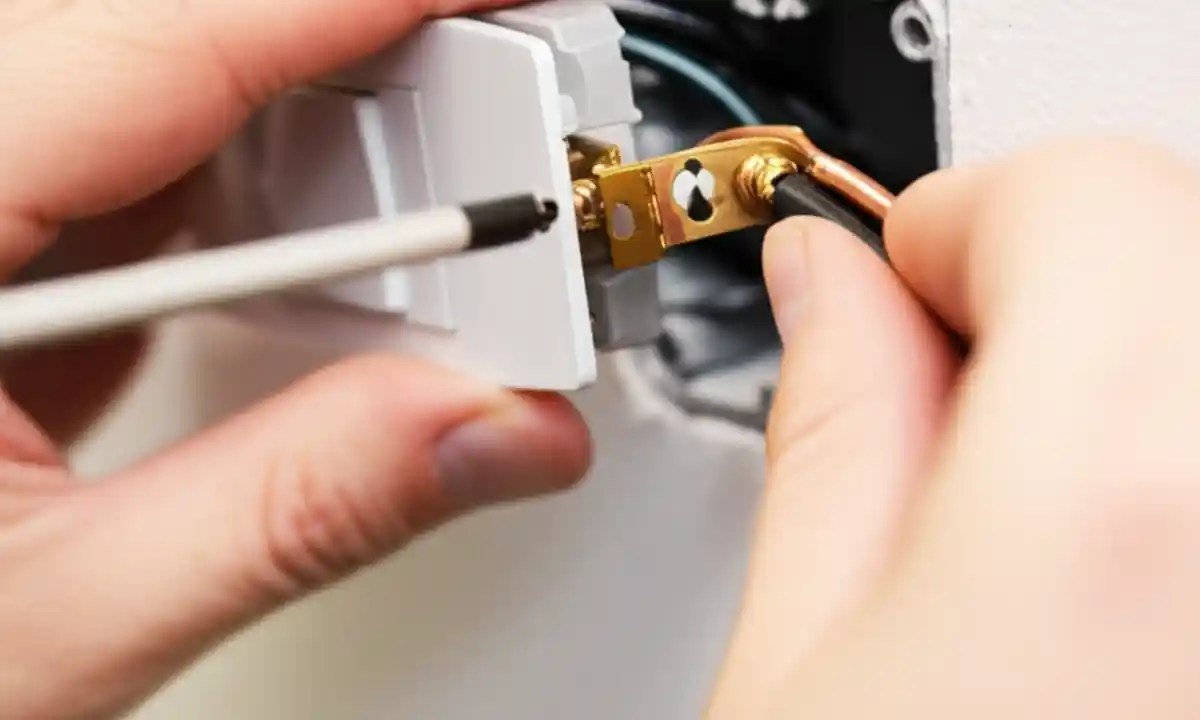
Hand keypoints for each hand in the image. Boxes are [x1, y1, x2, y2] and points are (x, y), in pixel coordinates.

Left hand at [0, 3, 590, 718]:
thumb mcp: (57, 627)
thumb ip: (297, 511)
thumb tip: (491, 427)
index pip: (160, 41)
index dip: (355, 2)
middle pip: (154, 46)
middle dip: (350, 65)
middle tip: (491, 126)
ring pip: (140, 93)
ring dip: (300, 138)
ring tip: (419, 216)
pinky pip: (112, 164)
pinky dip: (234, 193)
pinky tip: (299, 253)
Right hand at [711, 138, 1199, 717]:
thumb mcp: (792, 671)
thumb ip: (833, 440)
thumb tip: (832, 290)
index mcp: (1125, 527)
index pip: (1101, 197)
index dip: (970, 208)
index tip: (904, 274)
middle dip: (1088, 257)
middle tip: (964, 358)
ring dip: (1177, 347)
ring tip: (1045, 466)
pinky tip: (1130, 558)